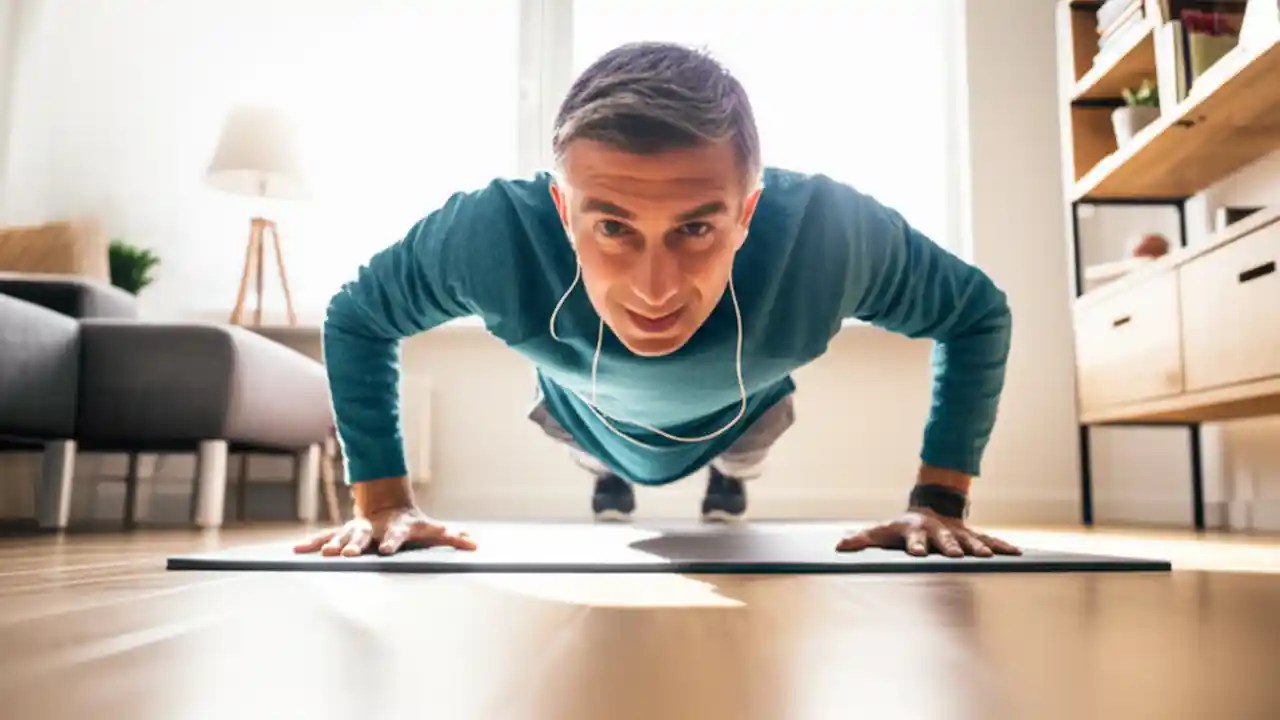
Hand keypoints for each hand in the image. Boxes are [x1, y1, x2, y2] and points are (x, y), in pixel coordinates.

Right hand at [293, 505, 475, 556]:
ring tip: (323, 554)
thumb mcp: (431, 529)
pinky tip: (296, 550)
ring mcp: (356, 529)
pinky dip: (312, 543)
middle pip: (362, 536)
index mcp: (395, 528)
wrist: (387, 504)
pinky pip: (325, 537)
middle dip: (354, 545)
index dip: (391, 542)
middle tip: (346, 555)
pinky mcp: (342, 532)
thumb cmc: (411, 524)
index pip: (394, 535)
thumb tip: (474, 545)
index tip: (386, 551)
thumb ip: (451, 537)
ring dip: (331, 545)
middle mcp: (372, 528)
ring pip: (341, 536)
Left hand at [836, 508, 1020, 557]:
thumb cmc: (901, 528)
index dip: (915, 546)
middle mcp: (938, 532)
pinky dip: (1003, 546)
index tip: (917, 554)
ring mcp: (957, 534)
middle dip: (950, 547)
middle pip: (945, 540)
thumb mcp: (881, 532)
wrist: (929, 509)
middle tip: (955, 554)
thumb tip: (839, 546)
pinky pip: (990, 540)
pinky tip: (1017, 554)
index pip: (914, 540)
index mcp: (915, 532)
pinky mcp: (972, 536)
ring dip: (979, 548)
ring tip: (988, 556)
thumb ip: (861, 539)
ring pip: (969, 540)